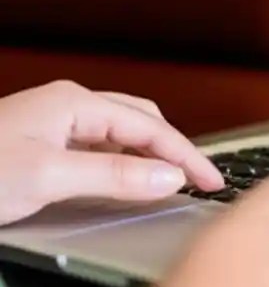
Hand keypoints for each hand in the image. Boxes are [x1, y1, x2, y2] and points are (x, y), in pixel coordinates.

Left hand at [0, 81, 223, 224]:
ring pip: (118, 134)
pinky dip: (122, 163)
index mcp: (75, 104)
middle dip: (172, 147)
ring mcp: (51, 124)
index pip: (150, 128)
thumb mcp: (49, 178)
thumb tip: (170, 178)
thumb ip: (115, 176)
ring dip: (147, 154)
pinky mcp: (38, 145)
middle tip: (197, 181)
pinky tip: (124, 182)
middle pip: (139, 122)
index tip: (212, 182)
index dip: (186, 156)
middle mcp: (66, 106)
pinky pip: (96, 148)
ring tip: (169, 181)